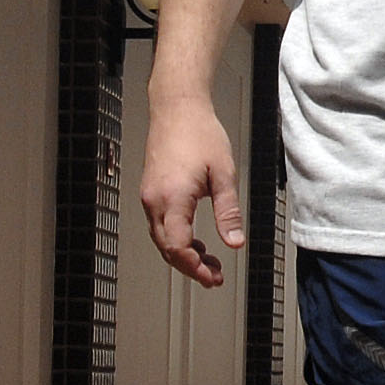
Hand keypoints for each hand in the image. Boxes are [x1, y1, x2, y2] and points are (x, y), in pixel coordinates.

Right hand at [139, 95, 242, 285]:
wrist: (177, 108)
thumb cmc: (200, 133)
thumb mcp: (223, 174)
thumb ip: (228, 212)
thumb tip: (235, 242)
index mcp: (173, 198)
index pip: (177, 246)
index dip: (194, 267)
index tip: (212, 277)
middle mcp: (155, 200)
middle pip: (166, 248)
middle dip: (190, 267)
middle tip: (214, 277)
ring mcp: (149, 196)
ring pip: (162, 239)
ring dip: (184, 254)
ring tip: (210, 262)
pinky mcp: (151, 192)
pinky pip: (160, 225)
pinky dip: (177, 238)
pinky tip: (196, 241)